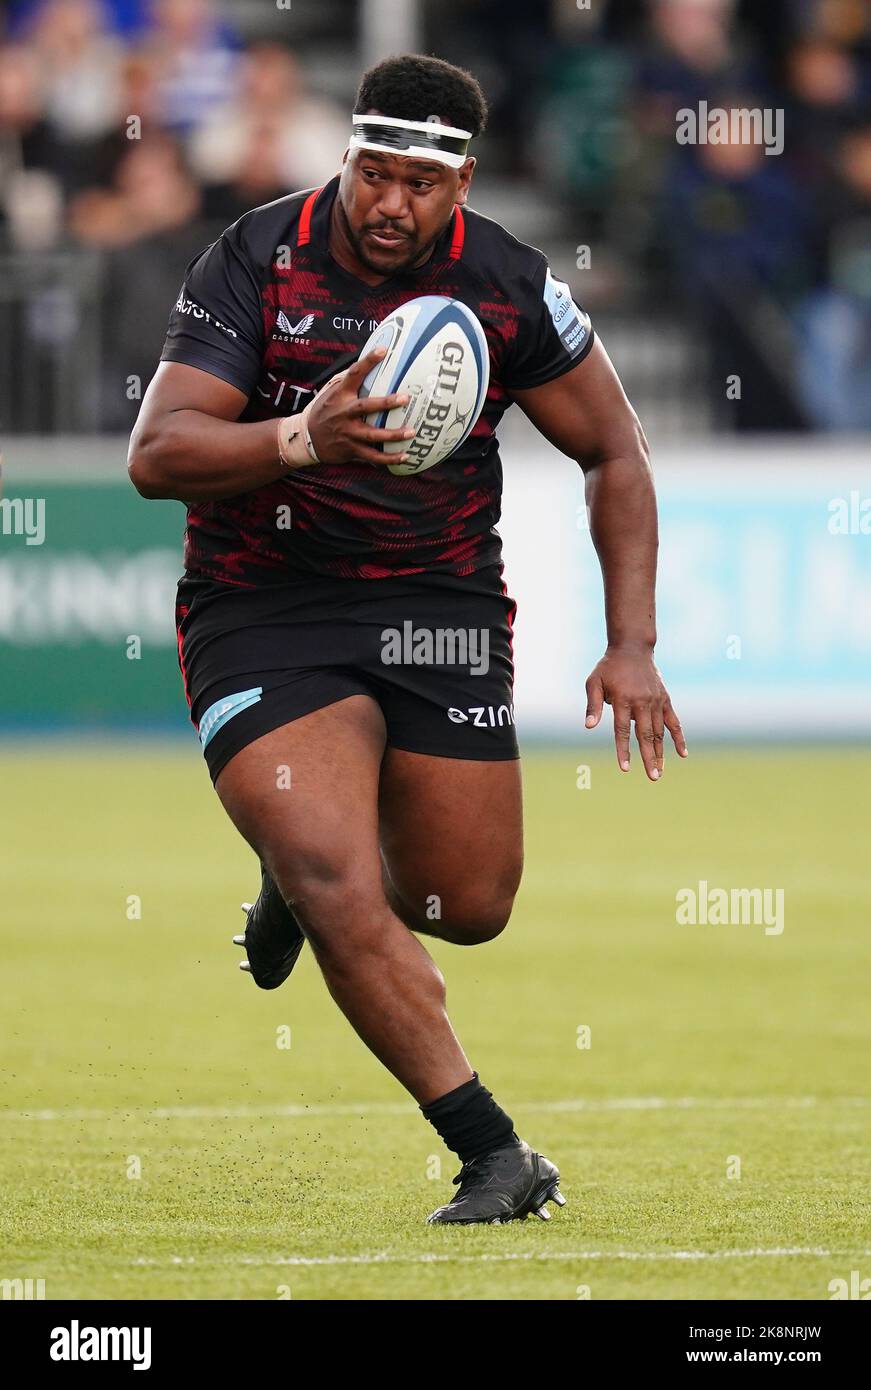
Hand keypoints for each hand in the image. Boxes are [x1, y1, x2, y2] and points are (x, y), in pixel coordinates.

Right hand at [306, 347, 415, 466]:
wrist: (306, 438)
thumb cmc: (324, 410)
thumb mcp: (330, 393)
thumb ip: (347, 381)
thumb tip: (368, 364)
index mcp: (339, 395)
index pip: (354, 374)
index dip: (368, 362)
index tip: (383, 351)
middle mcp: (343, 413)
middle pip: (365, 407)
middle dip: (385, 403)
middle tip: (405, 398)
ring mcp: (347, 433)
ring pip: (372, 435)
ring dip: (392, 435)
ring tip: (411, 432)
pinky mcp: (351, 450)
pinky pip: (372, 456)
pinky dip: (389, 458)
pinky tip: (405, 456)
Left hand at [584, 645, 686, 779]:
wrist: (632, 648)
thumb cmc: (609, 667)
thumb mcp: (594, 682)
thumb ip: (593, 705)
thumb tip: (589, 726)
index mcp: (623, 700)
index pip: (623, 730)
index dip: (623, 750)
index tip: (625, 768)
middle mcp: (642, 702)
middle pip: (645, 735)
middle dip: (649, 757)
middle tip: (653, 777)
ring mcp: (656, 701)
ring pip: (660, 731)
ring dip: (661, 752)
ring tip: (660, 771)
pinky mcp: (665, 699)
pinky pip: (674, 721)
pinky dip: (678, 737)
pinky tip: (682, 754)